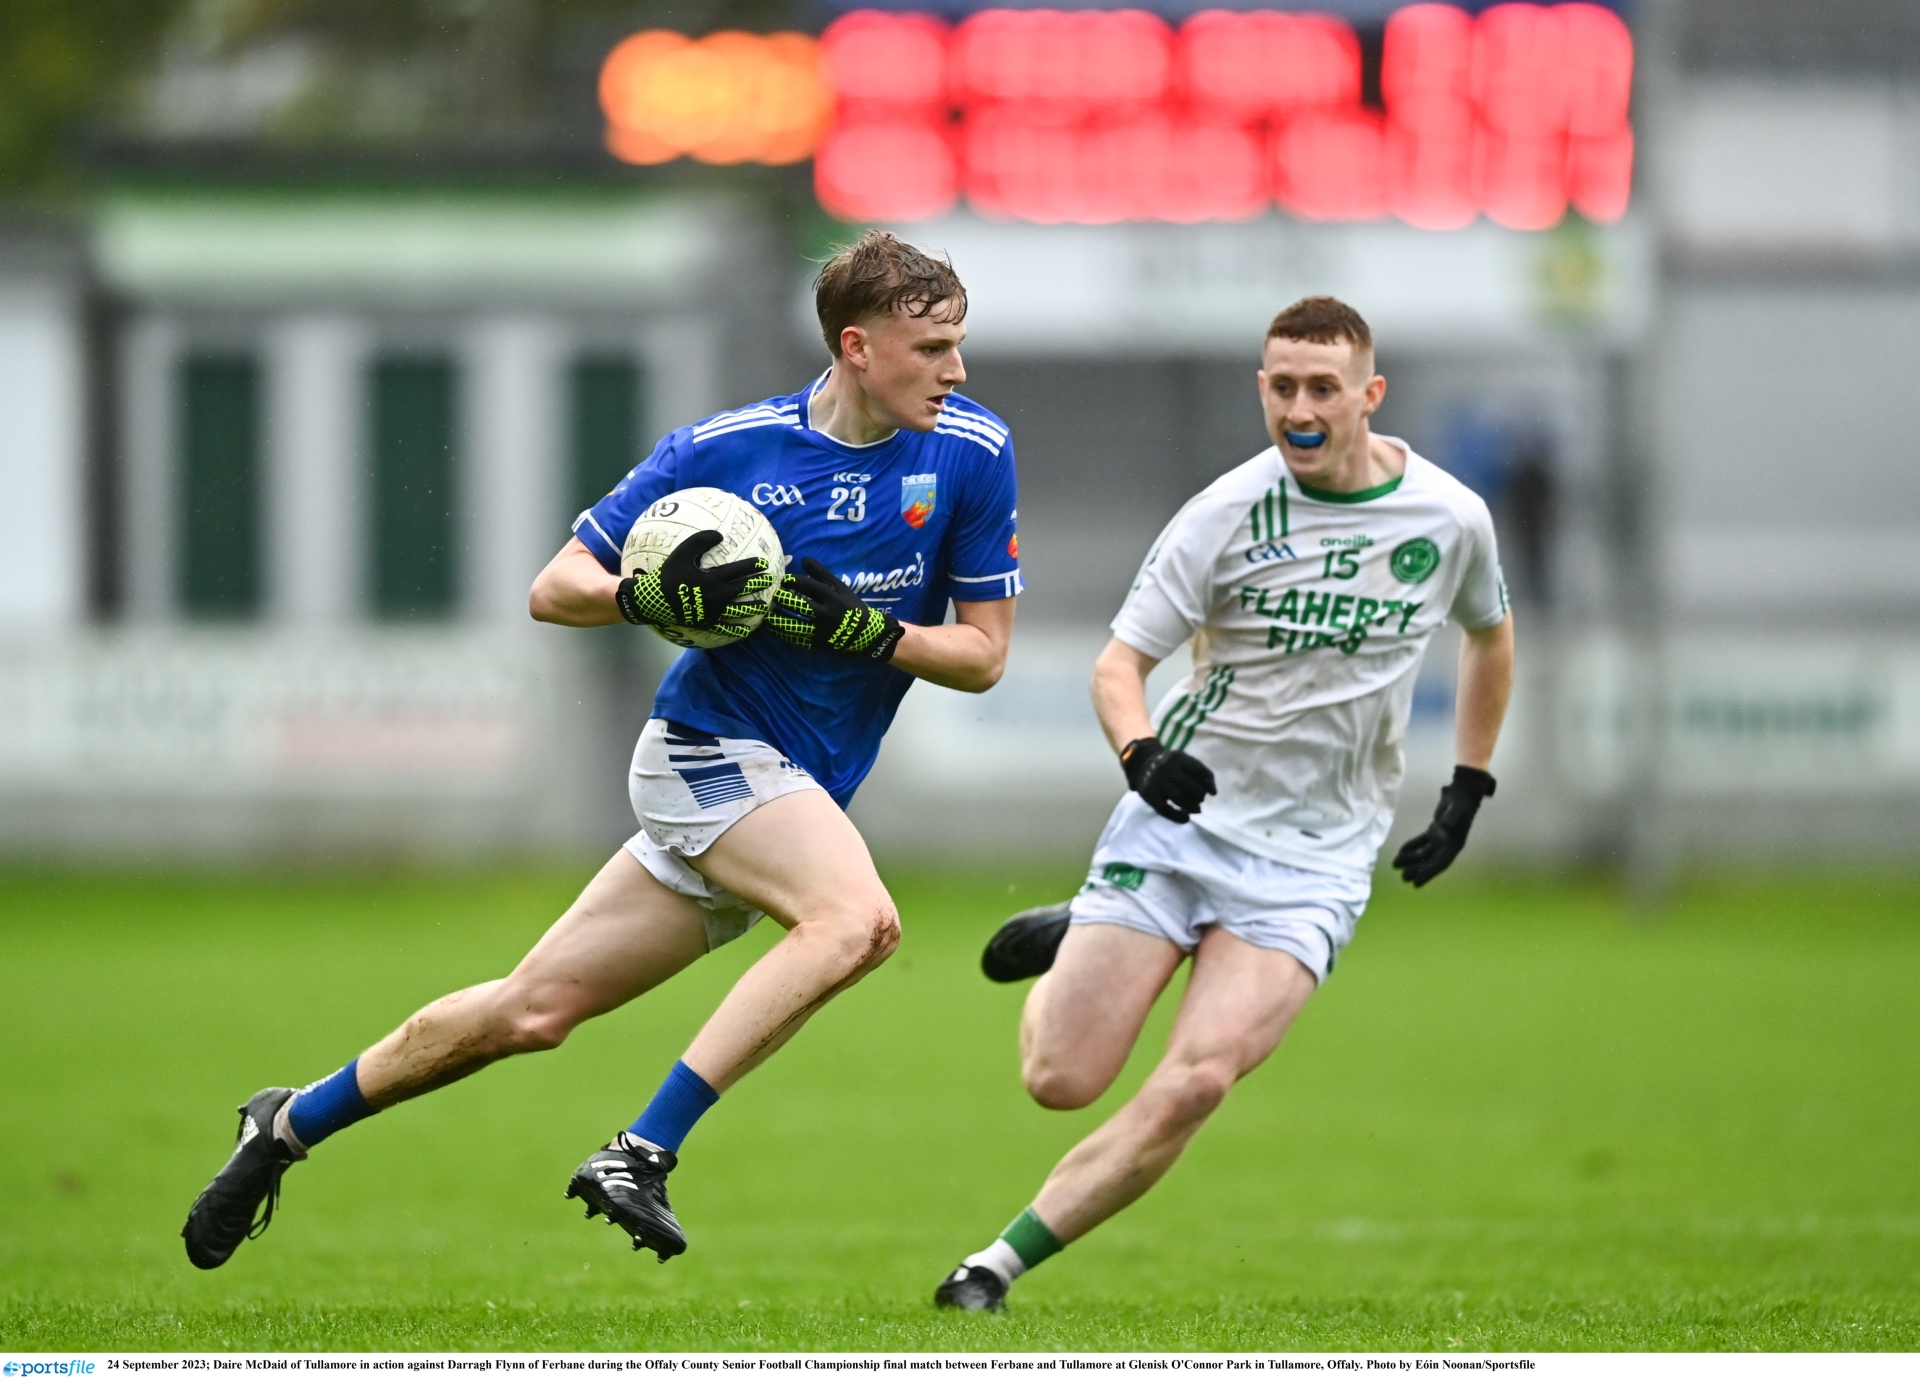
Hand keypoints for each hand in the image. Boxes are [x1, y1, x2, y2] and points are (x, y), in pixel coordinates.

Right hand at [616, 530, 772, 636]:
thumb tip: (720, 535)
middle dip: (758, 583)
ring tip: (765, 606)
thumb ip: (701, 541)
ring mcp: (714, 611)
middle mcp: (718, 595)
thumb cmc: (668, 575)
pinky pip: (725, 627)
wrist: (653, 601)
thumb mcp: (682, 552)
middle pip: (743, 589)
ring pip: (739, 609)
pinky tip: (746, 630)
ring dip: (753, 606)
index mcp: (714, 578)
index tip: (763, 563)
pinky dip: (737, 629)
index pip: (739, 570)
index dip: (752, 566)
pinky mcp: (707, 622)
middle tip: (770, 580)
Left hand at [765, 557, 904, 661]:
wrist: (867, 635)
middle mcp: (828, 614)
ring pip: (796, 625)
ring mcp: (822, 631)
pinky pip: (797, 640)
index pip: (810, 587)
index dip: (794, 582)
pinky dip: (784, 634)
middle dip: (784, 599)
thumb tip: (802, 559)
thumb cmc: (852, 608)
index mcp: (834, 598)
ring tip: (766, 614)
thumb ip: (822, 574)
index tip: (782, 579)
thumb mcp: (841, 588)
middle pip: (801, 606)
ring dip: (779, 620)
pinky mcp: (819, 645)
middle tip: (772, 594)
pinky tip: (774, 629)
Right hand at [1120, 736, 1215, 823]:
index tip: (1212, 793)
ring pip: (1179, 799)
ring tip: (1196, 810)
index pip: (1198, 771)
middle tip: (1200, 801)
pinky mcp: (1149, 794)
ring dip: (1191, 807)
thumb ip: (1202, 773)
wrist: (1142, 764)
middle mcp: (1166, 768)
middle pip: (1190, 787)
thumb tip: (1213, 793)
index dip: (1208, 784)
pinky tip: (1186, 818)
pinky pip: (1165, 809)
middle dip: (1199, 796)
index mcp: (1178, 757)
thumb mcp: (1185, 762)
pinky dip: (1178, 817)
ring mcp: (1156, 782)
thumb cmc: (1171, 766)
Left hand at [1392, 766, 1495, 885]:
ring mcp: (1443, 838)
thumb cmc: (1460, 801)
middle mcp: (1449, 844)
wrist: (1463, 791)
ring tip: (1396, 865)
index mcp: (1455, 844)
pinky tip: (1401, 852)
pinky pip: (1422, 842)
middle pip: (1430, 861)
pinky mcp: (1436, 830)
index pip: (1440, 863)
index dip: (1428, 873)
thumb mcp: (1457, 808)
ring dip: (1411, 859)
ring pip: (1425, 852)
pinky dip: (1412, 846)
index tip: (1416, 882)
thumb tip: (1442, 826)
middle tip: (1403, 877)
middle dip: (1417, 869)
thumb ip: (1450, 818)